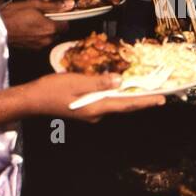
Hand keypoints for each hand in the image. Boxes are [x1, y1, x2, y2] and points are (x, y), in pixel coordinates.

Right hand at [0, 0, 67, 50]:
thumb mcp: (34, 5)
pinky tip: (27, 29)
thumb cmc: (13, 15)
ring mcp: (38, 46)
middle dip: (53, 26)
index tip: (55, 14)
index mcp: (50, 29)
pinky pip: (39, 43)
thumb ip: (54, 6)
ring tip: (32, 23)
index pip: (66, 26)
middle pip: (57, 33)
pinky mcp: (30, 50)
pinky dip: (36, 37)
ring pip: (48, 39)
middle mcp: (46, 40)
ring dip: (44, 32)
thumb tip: (69, 4)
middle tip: (42, 17)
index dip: (61, 19)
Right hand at [23, 72, 165, 121]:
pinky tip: (119, 88)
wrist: (33, 100)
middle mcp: (97, 115)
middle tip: (160, 94)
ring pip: (114, 104)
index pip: (126, 104)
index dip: (145, 101)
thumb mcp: (78, 81)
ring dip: (128, 97)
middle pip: (123, 106)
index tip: (162, 100)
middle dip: (142, 99)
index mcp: (96, 108)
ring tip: (144, 89)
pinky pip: (105, 102)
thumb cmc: (52, 89)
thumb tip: (120, 81)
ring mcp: (91, 114)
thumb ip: (100, 82)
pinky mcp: (85, 110)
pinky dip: (115, 96)